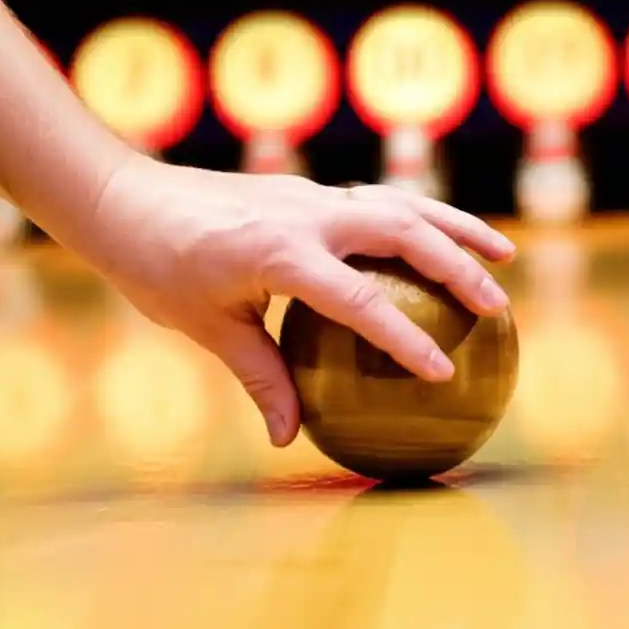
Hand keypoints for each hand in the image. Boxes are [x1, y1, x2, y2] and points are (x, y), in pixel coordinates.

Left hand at [82, 153, 515, 446]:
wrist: (124, 197)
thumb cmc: (159, 268)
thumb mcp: (208, 329)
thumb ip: (261, 378)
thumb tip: (288, 438)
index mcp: (280, 253)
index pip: (361, 299)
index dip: (406, 339)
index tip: (444, 374)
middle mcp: (307, 215)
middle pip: (402, 233)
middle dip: (457, 268)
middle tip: (497, 308)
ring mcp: (312, 196)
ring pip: (402, 203)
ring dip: (457, 227)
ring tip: (504, 254)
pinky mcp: (310, 190)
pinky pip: (380, 200)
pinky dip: (422, 217)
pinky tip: (444, 240)